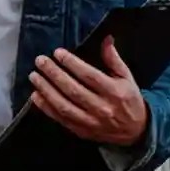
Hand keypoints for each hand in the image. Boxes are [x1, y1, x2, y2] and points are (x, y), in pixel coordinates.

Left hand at [29, 35, 148, 146]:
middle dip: (54, 74)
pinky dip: (46, 108)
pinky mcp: (81, 131)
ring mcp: (90, 122)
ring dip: (46, 90)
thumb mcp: (126, 77)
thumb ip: (114, 59)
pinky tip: (36, 96)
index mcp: (114, 92)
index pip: (89, 76)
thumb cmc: (129, 99)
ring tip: (34, 76)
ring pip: (63, 105)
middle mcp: (101, 108)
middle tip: (41, 61)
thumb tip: (106, 39)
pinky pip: (60, 119)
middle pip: (73, 90)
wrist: (135, 132)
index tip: (58, 53)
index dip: (72, 64)